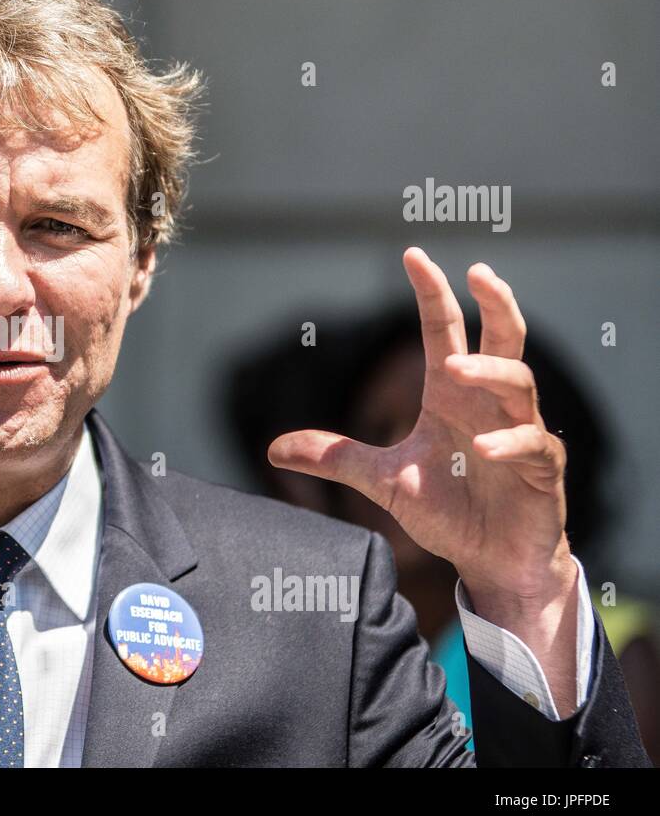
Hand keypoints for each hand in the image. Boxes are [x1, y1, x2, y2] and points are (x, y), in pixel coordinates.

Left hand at [267, 247, 575, 610]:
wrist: (492, 560)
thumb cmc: (449, 511)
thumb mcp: (383, 480)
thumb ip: (336, 458)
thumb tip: (274, 449)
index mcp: (451, 396)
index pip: (444, 331)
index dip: (431, 293)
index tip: (412, 255)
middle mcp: (489, 404)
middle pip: (503, 338)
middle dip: (496, 302)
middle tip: (478, 272)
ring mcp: (520, 432)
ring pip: (520, 381)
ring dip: (490, 370)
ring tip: (455, 368)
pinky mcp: (540, 469)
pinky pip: (531, 444)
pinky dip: (509, 441)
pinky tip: (484, 447)